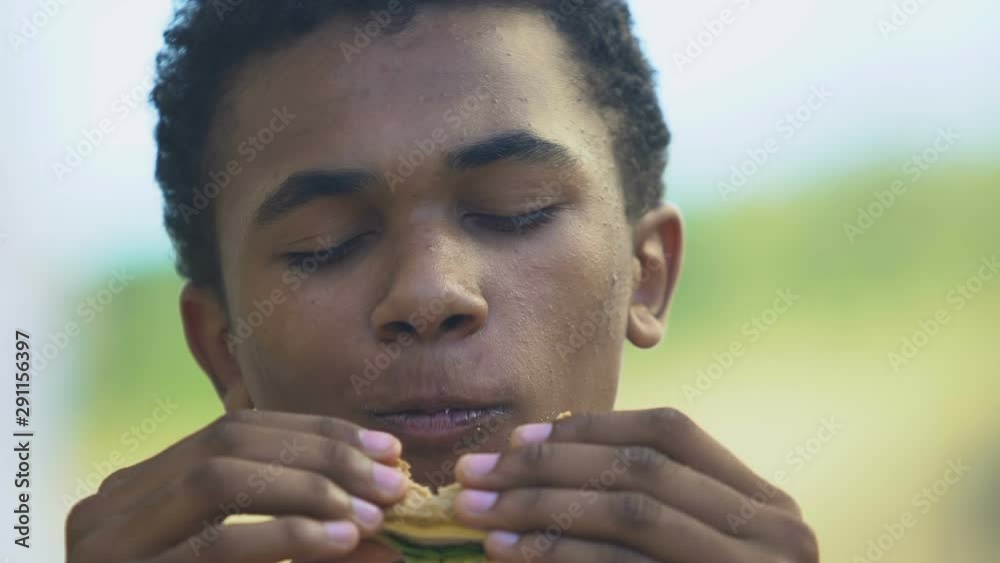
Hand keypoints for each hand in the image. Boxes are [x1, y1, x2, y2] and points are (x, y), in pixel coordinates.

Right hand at [66, 409, 409, 562]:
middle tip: (391, 483)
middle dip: (322, 455)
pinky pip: (215, 544)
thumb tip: (383, 520)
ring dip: (308, 489)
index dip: (317, 433)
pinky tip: (340, 540)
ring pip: (219, 478)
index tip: (386, 449)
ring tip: (372, 515)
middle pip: (229, 441)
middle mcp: (114, 503)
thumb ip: (307, 541)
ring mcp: (107, 542)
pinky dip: (285, 535)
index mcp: (146, 488)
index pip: (238, 429)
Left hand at [453, 408, 818, 561]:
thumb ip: (648, 507)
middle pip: (641, 469)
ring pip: (629, 512)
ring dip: (541, 506)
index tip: (518, 437)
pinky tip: (509, 553)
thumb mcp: (700, 549)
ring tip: (477, 510)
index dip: (590, 427)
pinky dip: (559, 554)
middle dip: (548, 465)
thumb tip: (538, 456)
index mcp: (765, 504)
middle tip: (475, 472)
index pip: (670, 433)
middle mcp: (772, 531)